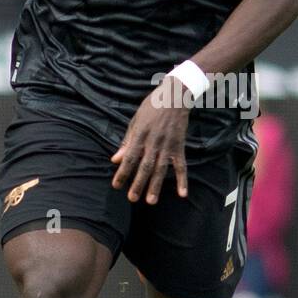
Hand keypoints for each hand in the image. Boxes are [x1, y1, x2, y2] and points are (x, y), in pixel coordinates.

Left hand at [110, 75, 190, 202]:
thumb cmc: (152, 107)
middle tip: (132, 199)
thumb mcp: (135, 121)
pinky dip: (182, 180)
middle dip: (138, 184)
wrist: (175, 95)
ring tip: (150, 201)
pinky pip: (181, 166)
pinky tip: (182, 193)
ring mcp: (168, 145)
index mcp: (140, 135)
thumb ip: (127, 142)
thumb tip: (115, 159)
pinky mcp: (179, 146)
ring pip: (161, 169)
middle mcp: (153, 142)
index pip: (129, 158)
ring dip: (156, 186)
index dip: (122, 172)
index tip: (116, 186)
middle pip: (144, 167)